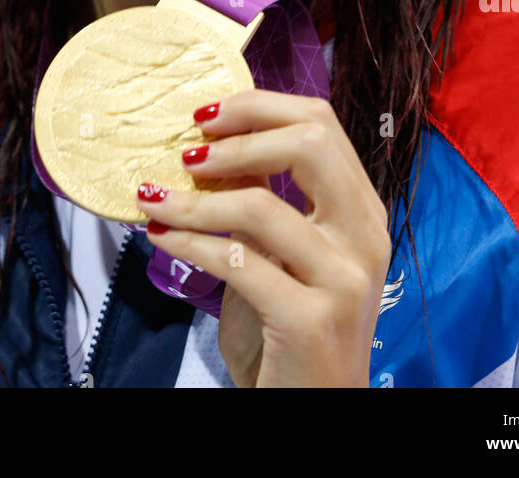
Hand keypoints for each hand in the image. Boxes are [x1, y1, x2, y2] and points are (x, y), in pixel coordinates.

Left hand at [136, 89, 390, 387]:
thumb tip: (211, 146)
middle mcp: (365, 237)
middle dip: (240, 135)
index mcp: (362, 210)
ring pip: (261, 206)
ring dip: (194, 199)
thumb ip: (269, 202)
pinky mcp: (312, 320)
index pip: (322, 124)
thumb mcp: (286, 255)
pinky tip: (161, 237)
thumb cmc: (292, 330)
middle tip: (187, 149)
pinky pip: (238, 262)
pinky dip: (191, 242)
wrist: (316, 411)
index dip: (260, 107)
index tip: (207, 114)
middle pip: (310, 144)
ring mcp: (344, 279)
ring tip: (153, 198)